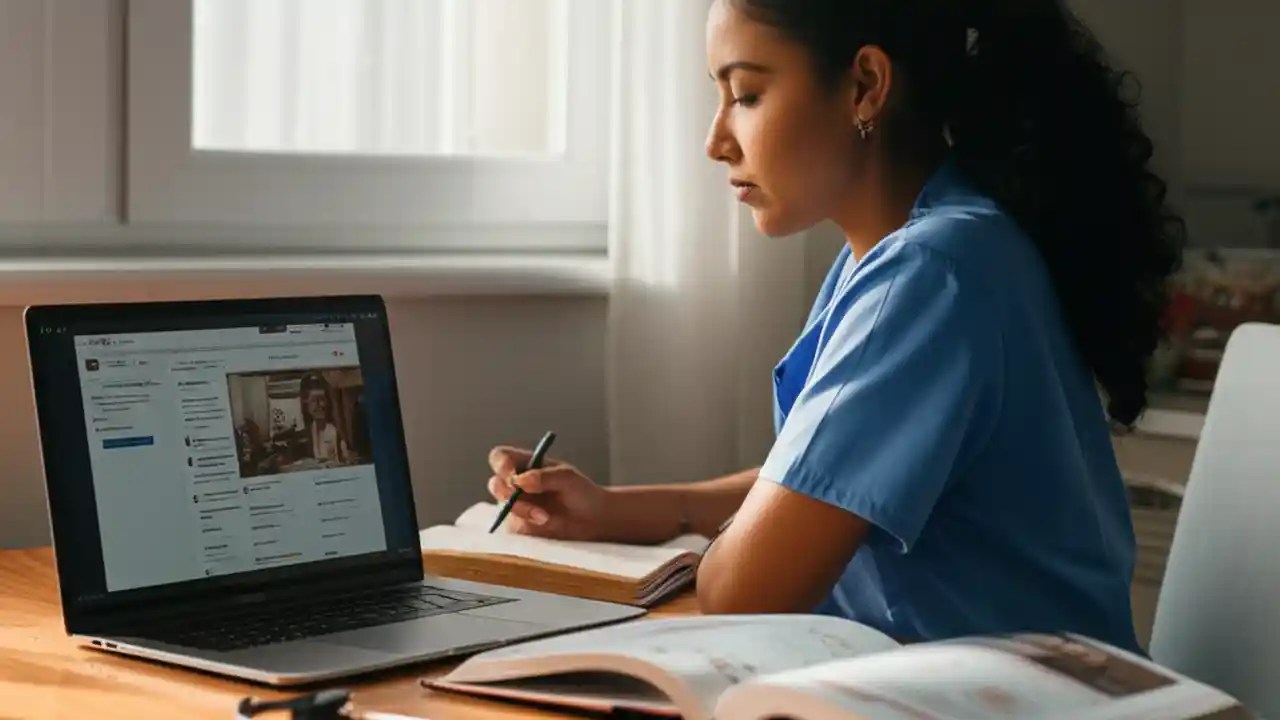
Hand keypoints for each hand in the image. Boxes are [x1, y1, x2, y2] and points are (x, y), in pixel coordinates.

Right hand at [486, 446, 610, 539]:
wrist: (594, 520)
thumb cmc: (581, 492)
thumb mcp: (568, 478)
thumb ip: (544, 476)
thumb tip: (519, 481)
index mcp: (524, 464)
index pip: (500, 457)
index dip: (500, 464)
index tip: (511, 474)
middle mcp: (515, 484)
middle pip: (496, 485)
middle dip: (508, 492)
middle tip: (522, 496)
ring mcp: (515, 507)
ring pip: (504, 509)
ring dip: (523, 511)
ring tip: (546, 517)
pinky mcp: (520, 527)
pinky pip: (513, 528)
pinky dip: (527, 527)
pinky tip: (545, 525)